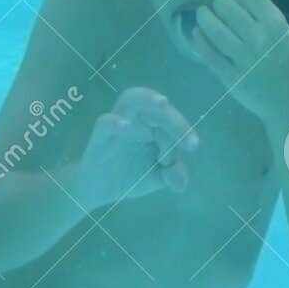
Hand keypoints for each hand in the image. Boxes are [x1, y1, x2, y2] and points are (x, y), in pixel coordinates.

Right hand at [74, 87, 198, 209]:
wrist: (97, 189)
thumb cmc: (129, 174)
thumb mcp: (156, 176)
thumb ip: (172, 175)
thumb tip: (180, 183)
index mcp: (154, 125)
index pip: (172, 120)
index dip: (183, 132)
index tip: (191, 148)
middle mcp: (137, 120)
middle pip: (156, 104)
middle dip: (175, 119)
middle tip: (191, 142)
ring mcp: (118, 126)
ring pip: (131, 99)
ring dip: (147, 99)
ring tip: (162, 102)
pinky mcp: (99, 138)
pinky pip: (104, 123)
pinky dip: (113, 122)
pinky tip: (124, 125)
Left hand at [185, 0, 288, 122]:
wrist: (288, 98)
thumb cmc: (283, 59)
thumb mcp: (281, 32)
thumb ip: (261, 12)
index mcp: (276, 24)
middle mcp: (260, 39)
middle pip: (228, 9)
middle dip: (218, 3)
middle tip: (216, 5)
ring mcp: (245, 59)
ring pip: (215, 30)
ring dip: (204, 17)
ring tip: (202, 13)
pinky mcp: (231, 76)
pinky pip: (209, 53)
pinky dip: (199, 40)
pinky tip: (197, 33)